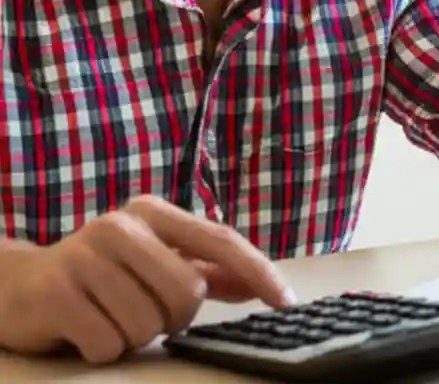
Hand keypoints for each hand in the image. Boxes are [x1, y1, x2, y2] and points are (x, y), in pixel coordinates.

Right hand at [0, 196, 294, 363]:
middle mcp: (119, 225)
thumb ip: (209, 271)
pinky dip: (102, 349)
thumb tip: (262, 284)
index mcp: (152, 213)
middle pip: (187, 292)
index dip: (258, 272)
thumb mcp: (155, 263)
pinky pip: (108, 343)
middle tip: (144, 314)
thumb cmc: (101, 276)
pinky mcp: (55, 293)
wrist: (16, 285)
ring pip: (148, 323)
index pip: (220, 240)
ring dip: (134, 336)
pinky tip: (83, 331)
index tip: (287, 302)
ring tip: (108, 318)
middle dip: (173, 318)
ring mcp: (84, 256)